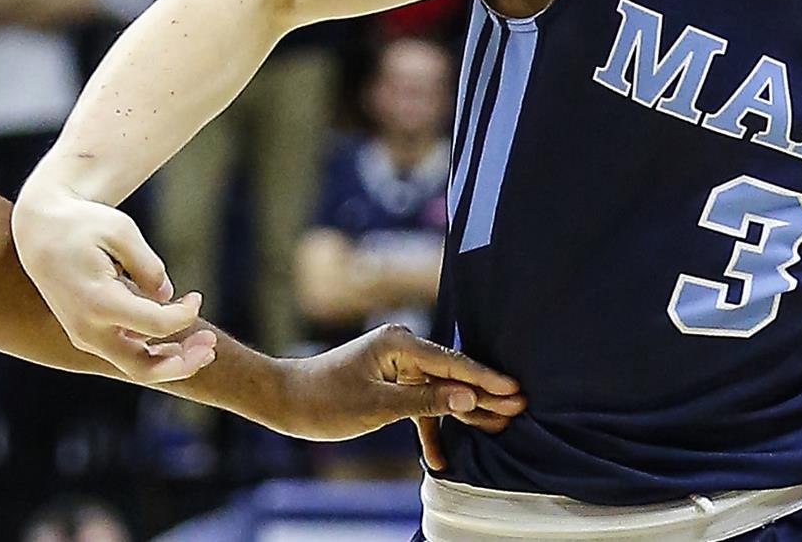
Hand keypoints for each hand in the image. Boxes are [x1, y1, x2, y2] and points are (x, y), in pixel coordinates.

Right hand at [9, 183, 205, 380]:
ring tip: (206, 348)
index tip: (196, 296)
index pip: (156, 325)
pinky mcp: (88, 334)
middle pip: (142, 368)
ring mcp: (84, 336)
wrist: (40, 231)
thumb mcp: (122, 231)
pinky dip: (155, 354)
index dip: (185, 315)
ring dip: (173, 363)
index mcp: (98, 303)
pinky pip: (125, 355)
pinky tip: (179, 344)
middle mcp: (87, 328)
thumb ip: (148, 266)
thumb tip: (166, 295)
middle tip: (212, 346)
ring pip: (134, 368)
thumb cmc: (84, 225)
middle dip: (184, 363)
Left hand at [268, 324, 523, 445]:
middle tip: (518, 407)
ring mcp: (398, 366)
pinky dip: (430, 427)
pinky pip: (420, 404)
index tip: (514, 390)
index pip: (452, 363)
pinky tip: (442, 456)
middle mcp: (403, 349)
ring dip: (464, 411)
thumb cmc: (322, 400)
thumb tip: (468, 398)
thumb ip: (425, 402)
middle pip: (452, 374)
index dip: (485, 379)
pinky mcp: (391, 384)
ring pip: (440, 391)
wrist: (283, 401)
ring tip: (500, 423)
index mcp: (400, 344)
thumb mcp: (377, 406)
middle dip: (483, 394)